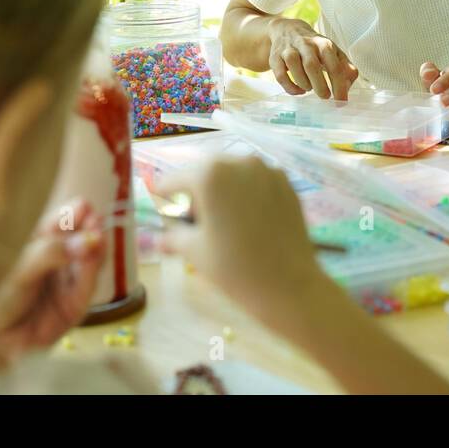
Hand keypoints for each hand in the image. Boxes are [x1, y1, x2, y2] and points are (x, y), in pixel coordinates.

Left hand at [0, 199, 105, 371]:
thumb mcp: (18, 268)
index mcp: (37, 245)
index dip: (73, 214)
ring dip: (96, 249)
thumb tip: (88, 239)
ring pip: (88, 262)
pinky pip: (87, 287)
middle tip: (95, 220)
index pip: (59, 224)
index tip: (84, 205)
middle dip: (90, 229)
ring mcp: (66, 284)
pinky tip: (94, 257)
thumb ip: (52, 252)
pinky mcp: (74, 307)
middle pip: (79, 241)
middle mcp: (55, 262)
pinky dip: (92, 271)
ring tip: (98, 236)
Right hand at [155, 156, 325, 322]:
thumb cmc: (234, 268)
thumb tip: (159, 239)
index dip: (165, 194)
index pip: (175, 179)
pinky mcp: (287, 183)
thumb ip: (173, 236)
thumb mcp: (194, 251)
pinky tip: (247, 220)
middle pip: (206, 171)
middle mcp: (239, 162)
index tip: (161, 205)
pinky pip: (257, 181)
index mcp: (210, 175)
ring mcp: (267, 170)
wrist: (289, 285)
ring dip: (223, 190)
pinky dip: (247, 193)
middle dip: (196, 190)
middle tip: (194, 219)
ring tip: (222, 220)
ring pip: (234, 173)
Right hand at [268, 18, 357, 99]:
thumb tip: (348, 86)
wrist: (288, 30)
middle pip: (312, 66)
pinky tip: (299, 90)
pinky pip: (280, 75)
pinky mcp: (275, 57)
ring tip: (310, 88)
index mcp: (324, 44)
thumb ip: (346, 68)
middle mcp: (306, 44)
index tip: (341, 101)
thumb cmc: (315, 47)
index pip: (334, 66)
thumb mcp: (333, 52)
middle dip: (320, 85)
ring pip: (294, 67)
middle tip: (325, 97)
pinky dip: (290, 87)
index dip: (339, 86)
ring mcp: (288, 49)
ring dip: (304, 83)